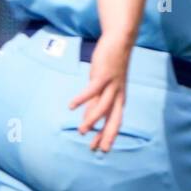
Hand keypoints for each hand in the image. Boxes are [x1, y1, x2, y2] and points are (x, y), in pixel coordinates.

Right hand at [68, 33, 133, 151]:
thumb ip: (94, 104)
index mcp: (119, 99)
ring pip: (103, 107)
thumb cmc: (109, 64)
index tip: (99, 150)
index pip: (114, 122)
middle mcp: (118, 94)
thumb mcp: (102, 87)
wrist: (119, 40)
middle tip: (99, 150)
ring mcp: (112, 85)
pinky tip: (71, 106)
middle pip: (114, 118)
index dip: (107, 136)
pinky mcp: (103, 75)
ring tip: (81, 131)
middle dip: (107, 135)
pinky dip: (81, 99)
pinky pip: (92, 90)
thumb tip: (87, 119)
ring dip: (92, 120)